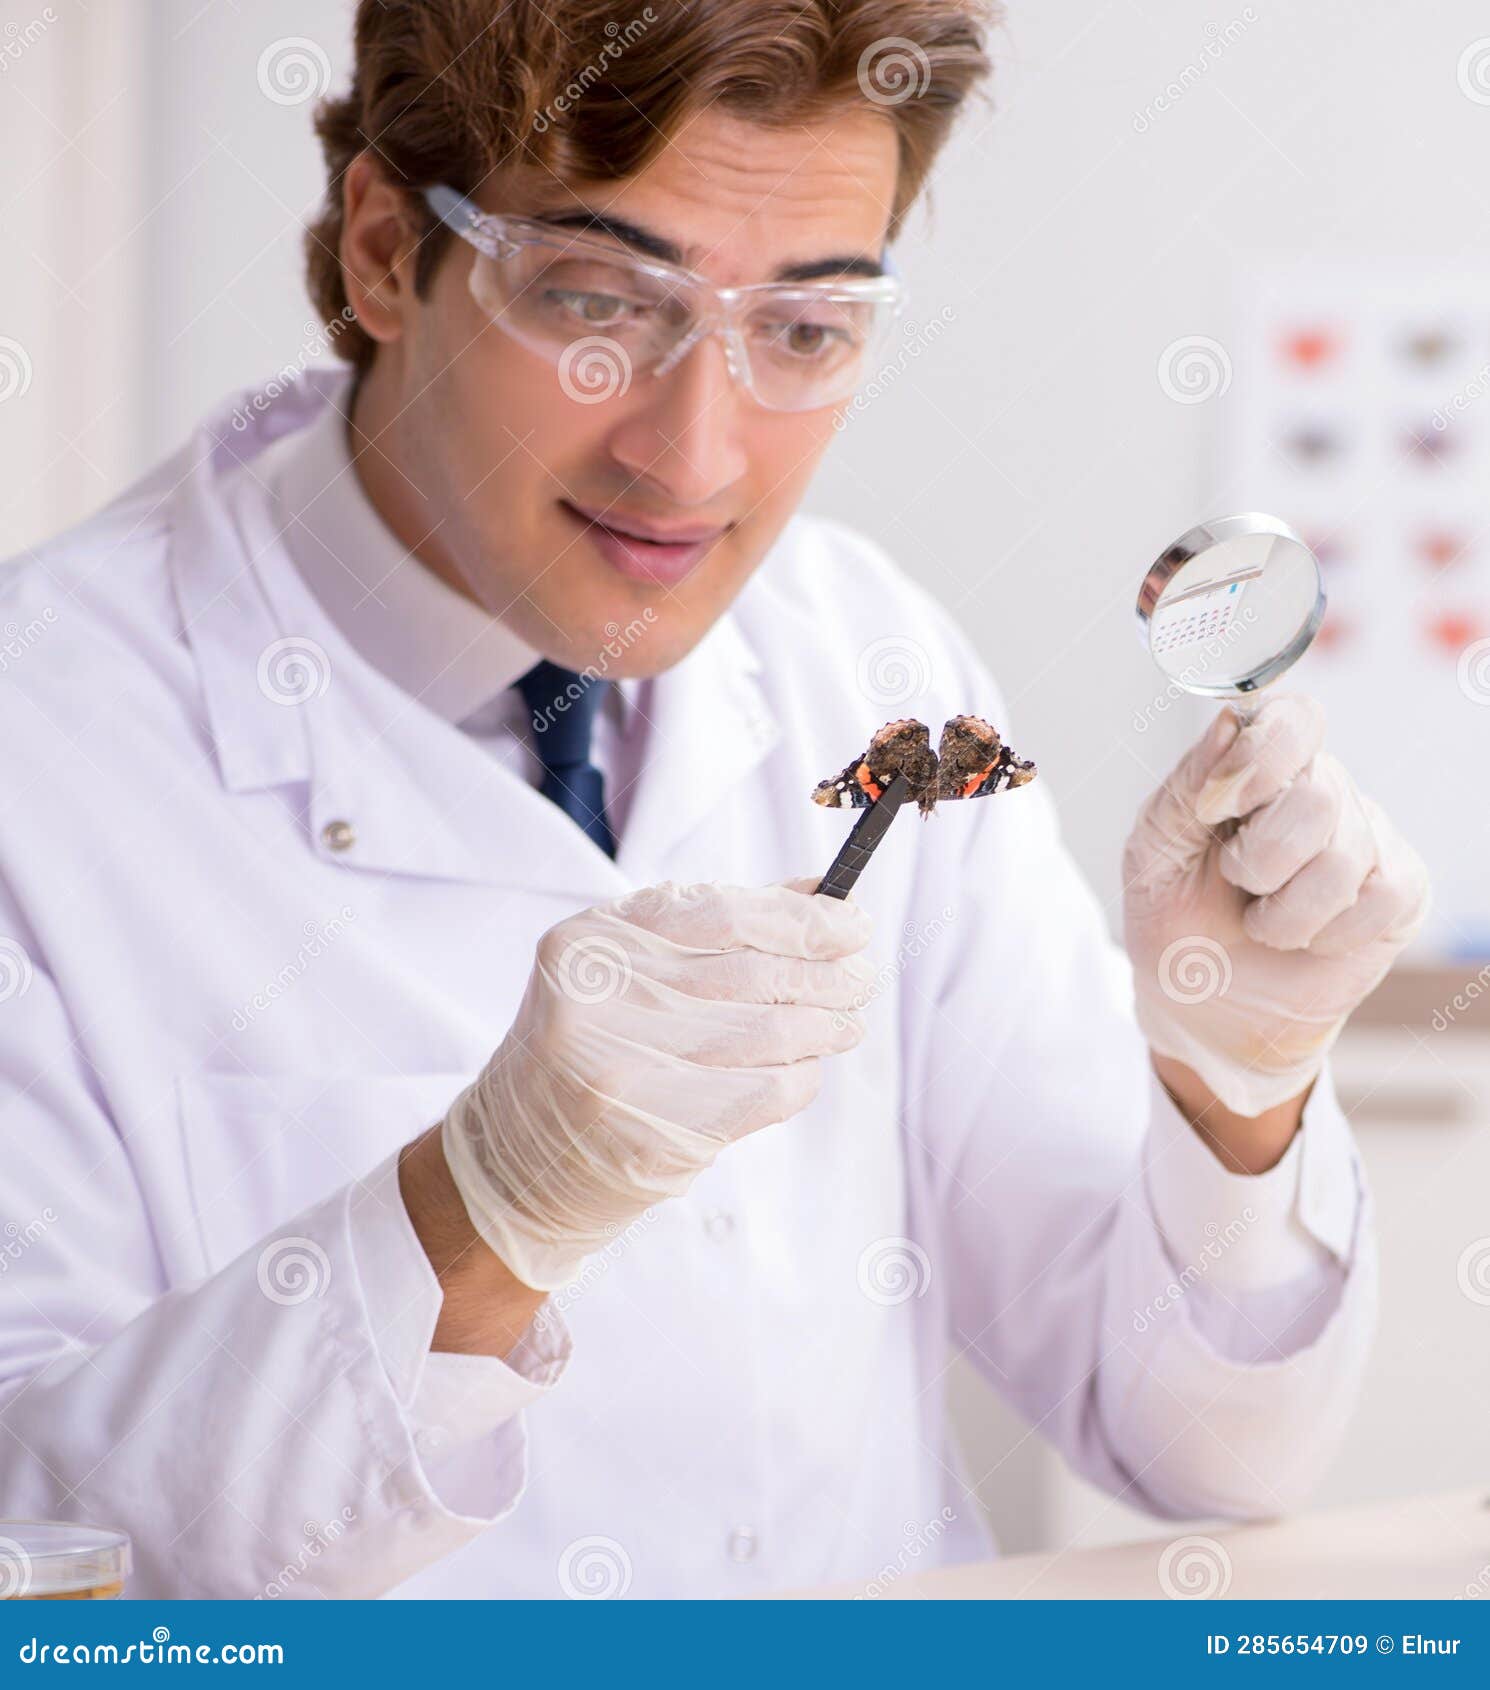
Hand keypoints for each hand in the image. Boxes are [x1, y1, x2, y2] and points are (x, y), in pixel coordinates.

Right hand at [439, 878, 872, 1289]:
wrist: (519, 1158)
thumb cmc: (592, 1046)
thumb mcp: (625, 970)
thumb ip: (713, 927)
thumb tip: (820, 897)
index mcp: (590, 944)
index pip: (723, 913)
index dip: (801, 917)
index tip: (852, 921)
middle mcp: (597, 1003)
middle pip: (751, 975)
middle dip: (826, 973)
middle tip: (862, 975)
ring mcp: (622, 1073)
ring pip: (767, 1035)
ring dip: (825, 1026)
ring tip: (848, 1021)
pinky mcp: (652, 1135)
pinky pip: (763, 1095)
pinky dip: (801, 1079)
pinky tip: (808, 1069)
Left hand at [1123, 695, 1429, 1120]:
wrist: (1205, 1006)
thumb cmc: (1176, 917)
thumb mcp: (1153, 850)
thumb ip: (1187, 785)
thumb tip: (1229, 722)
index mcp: (1258, 765)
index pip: (1293, 718)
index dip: (1264, 759)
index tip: (1218, 811)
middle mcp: (1320, 787)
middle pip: (1319, 798)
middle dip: (1261, 863)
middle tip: (1238, 884)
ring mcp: (1367, 836)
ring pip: (1344, 860)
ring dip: (1285, 914)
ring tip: (1263, 922)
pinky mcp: (1401, 890)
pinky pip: (1382, 899)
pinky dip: (1327, 935)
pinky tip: (1308, 939)